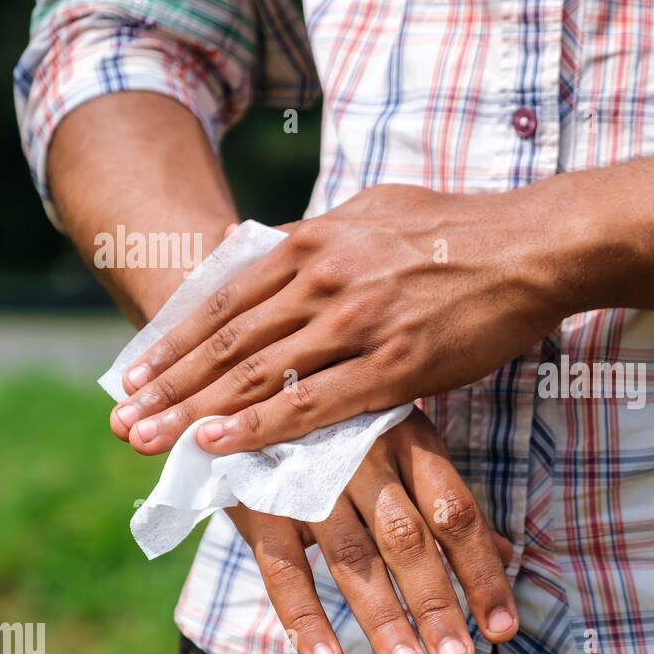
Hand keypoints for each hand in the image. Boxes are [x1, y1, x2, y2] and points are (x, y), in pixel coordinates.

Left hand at [108, 184, 571, 454]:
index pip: (225, 297)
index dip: (176, 338)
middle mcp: (322, 280)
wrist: (530, 249)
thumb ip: (322, 236)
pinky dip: (259, 427)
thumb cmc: (459, 228)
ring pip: (257, 375)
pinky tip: (219, 444)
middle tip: (123, 419)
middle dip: (169, 383)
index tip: (138, 370)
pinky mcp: (393, 367)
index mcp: (315, 240)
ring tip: (150, 440)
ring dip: (195, 411)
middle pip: (227, 340)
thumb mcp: (375, 209)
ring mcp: (355, 324)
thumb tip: (280, 247)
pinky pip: (312, 404)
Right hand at [226, 409, 517, 653]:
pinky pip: (283, 567)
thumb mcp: (402, 440)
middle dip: (436, 604)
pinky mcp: (258, 501)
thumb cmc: (344, 423)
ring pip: (352, 558)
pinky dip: (304, 617)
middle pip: (408, 539)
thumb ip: (446, 498)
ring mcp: (309, 479)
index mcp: (410, 440)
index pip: (456, 514)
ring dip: (383, 619)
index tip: (502, 631)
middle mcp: (365, 457)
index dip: (482, 573)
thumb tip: (505, 552)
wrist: (247, 387)